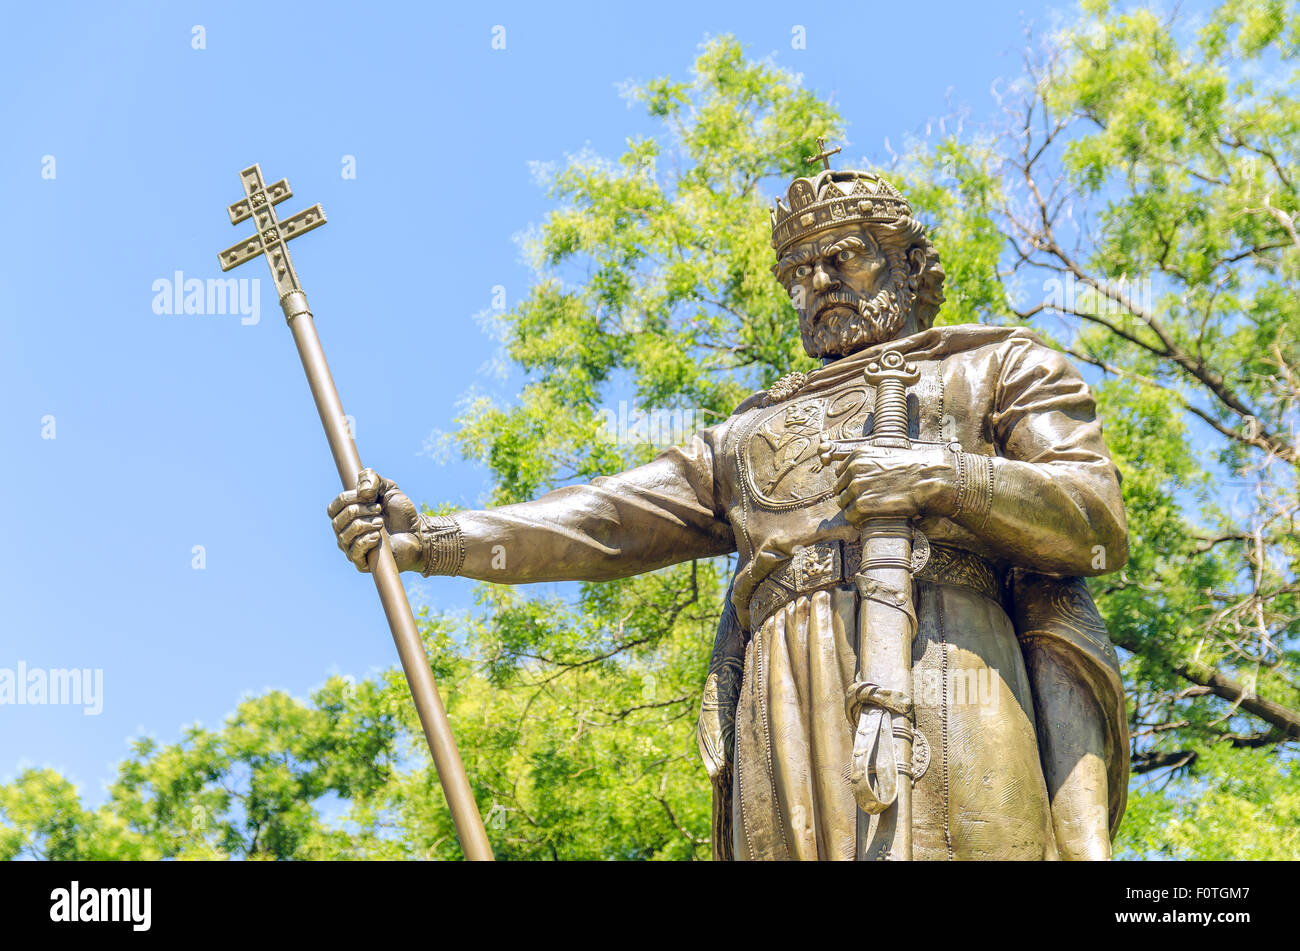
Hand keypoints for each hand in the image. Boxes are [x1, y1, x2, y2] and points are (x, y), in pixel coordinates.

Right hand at [327, 468, 421, 571]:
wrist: (418, 534)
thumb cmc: (401, 513)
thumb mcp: (389, 488)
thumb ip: (372, 479)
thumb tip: (361, 490)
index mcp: (347, 515)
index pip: (334, 507)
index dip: (350, 499)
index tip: (371, 497)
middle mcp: (345, 532)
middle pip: (337, 520)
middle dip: (359, 511)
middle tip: (379, 510)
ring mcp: (351, 548)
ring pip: (345, 535)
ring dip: (365, 525)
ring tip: (381, 523)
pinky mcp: (362, 563)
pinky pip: (354, 552)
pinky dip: (365, 541)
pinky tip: (378, 537)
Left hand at [830, 444, 956, 524]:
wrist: (927, 479)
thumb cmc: (913, 468)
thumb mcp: (886, 455)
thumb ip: (868, 462)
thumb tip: (856, 476)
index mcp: (858, 456)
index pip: (840, 474)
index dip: (849, 484)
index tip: (860, 491)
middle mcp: (854, 469)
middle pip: (840, 489)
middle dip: (850, 497)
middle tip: (864, 504)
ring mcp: (857, 487)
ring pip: (843, 503)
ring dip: (853, 509)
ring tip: (867, 513)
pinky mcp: (862, 505)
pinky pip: (850, 516)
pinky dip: (857, 520)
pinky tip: (868, 520)